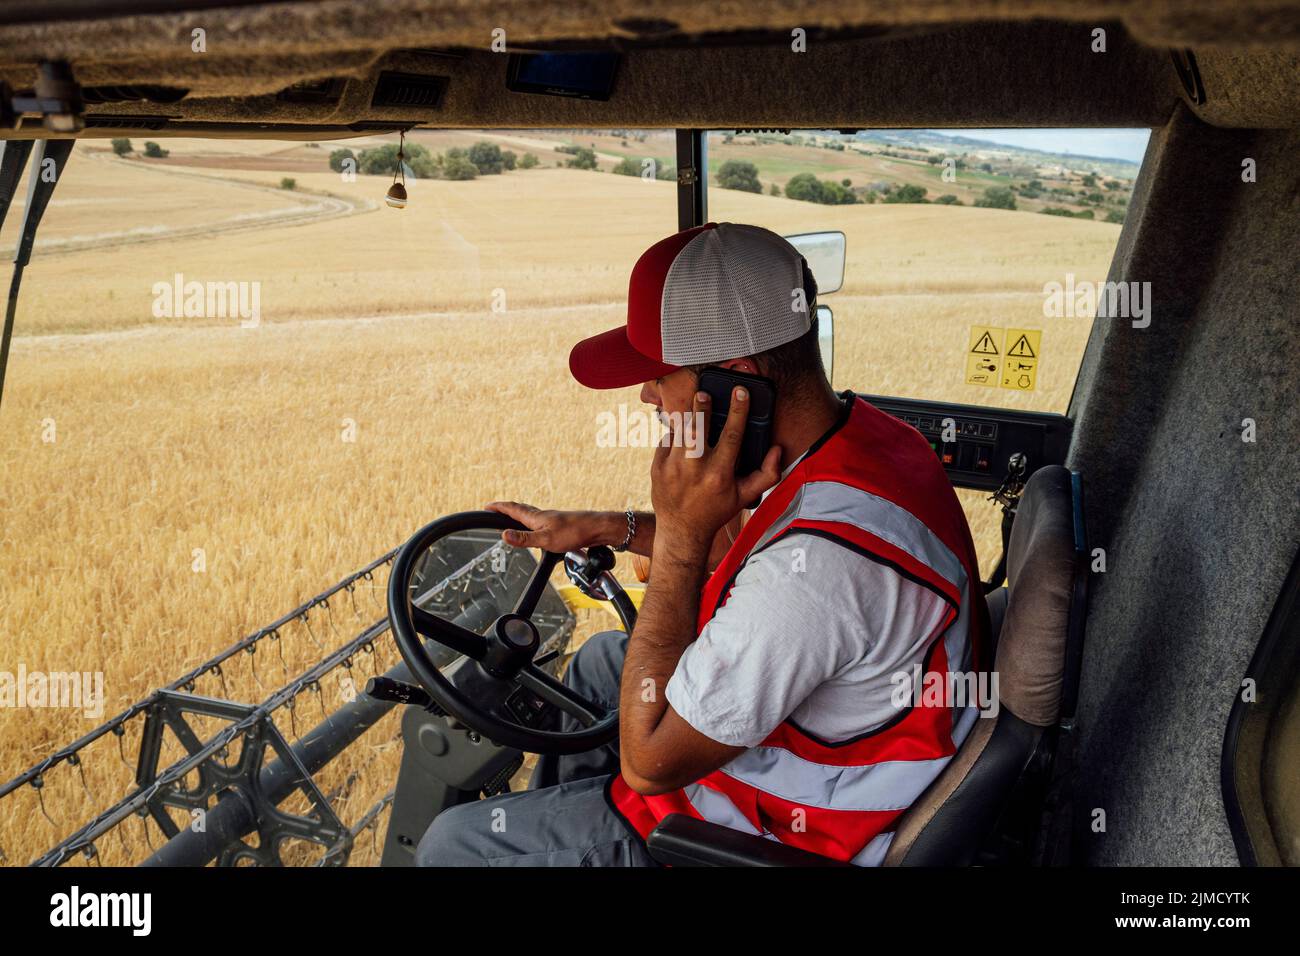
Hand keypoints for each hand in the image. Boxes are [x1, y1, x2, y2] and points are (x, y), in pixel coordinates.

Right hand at [484, 501, 619, 551]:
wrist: (597, 528)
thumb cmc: (575, 532)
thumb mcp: (546, 539)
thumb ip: (525, 539)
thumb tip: (504, 535)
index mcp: (536, 517)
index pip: (512, 509)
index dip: (498, 508)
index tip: (486, 507)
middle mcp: (542, 516)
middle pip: (520, 509)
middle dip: (505, 509)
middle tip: (495, 510)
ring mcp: (551, 520)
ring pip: (530, 515)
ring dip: (518, 514)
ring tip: (511, 518)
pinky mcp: (559, 525)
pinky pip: (539, 521)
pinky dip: (531, 522)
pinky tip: (538, 528)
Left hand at [650, 387, 780, 550]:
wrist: (682, 530)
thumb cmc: (716, 510)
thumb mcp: (745, 496)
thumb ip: (767, 474)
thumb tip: (777, 449)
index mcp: (719, 474)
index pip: (732, 434)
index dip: (739, 410)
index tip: (741, 391)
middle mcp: (694, 469)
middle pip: (698, 427)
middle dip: (702, 407)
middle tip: (704, 392)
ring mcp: (672, 467)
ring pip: (681, 431)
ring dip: (688, 418)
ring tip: (695, 409)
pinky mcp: (656, 466)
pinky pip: (667, 440)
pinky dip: (676, 435)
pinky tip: (684, 439)